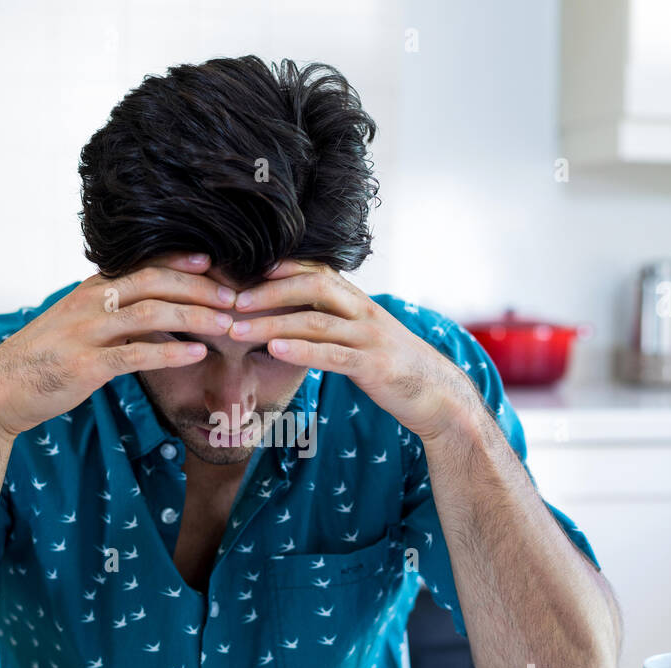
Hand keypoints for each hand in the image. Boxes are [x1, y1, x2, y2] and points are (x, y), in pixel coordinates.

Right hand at [0, 252, 237, 437]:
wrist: (0, 390)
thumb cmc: (45, 358)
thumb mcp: (76, 323)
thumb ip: (111, 310)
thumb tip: (154, 304)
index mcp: (91, 289)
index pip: (144, 264)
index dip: (183, 262)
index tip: (217, 263)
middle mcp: (90, 303)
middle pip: (155, 282)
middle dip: (201, 288)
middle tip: (237, 296)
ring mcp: (86, 333)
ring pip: (151, 314)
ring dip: (195, 317)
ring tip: (228, 324)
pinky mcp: (86, 366)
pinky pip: (135, 355)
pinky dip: (171, 353)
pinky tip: (198, 354)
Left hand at [227, 260, 476, 440]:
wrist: (438, 395)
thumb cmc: (393, 366)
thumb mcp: (363, 336)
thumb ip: (334, 323)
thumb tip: (291, 318)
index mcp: (359, 301)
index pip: (318, 270)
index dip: (282, 268)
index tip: (246, 272)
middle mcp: (364, 311)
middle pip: (313, 285)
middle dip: (269, 292)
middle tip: (232, 301)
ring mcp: (370, 337)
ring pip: (315, 321)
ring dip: (271, 323)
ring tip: (237, 330)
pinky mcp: (373, 366)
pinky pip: (331, 354)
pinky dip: (300, 350)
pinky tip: (274, 350)